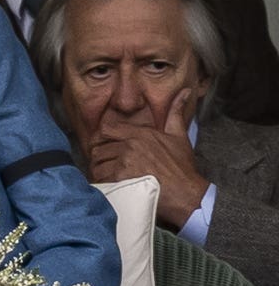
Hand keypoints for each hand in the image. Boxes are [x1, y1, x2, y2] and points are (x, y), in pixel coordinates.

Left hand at [86, 89, 208, 227]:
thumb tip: (184, 92)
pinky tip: (109, 187)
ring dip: (99, 172)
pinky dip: (102, 184)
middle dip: (100, 158)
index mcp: (140, 134)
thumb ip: (175, 113)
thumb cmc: (182, 167)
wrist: (186, 193)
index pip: (106, 129)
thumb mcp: (179, 136)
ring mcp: (124, 162)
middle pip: (99, 148)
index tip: (104, 147)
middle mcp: (130, 146)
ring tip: (106, 177)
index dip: (102, 138)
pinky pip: (101, 179)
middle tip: (103, 166)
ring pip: (98, 164)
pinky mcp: (121, 179)